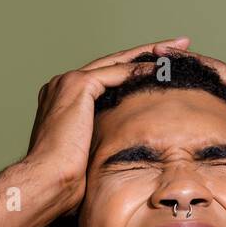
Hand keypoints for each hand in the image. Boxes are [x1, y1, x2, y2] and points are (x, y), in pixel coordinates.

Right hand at [25, 37, 191, 214]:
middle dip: (147, 53)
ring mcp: (68, 82)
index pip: (106, 78)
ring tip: (178, 48)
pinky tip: (162, 70)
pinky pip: (116, 72)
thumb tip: (126, 153)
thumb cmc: (66, 180)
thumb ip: (103, 141)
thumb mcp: (88, 154)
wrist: (47, 181)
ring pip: (118, 62)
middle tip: (177, 45)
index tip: (159, 70)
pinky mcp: (77, 85)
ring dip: (150, 54)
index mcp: (64, 99)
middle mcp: (63, 84)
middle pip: (114, 63)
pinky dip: (140, 70)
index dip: (134, 72)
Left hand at [161, 46, 225, 223]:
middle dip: (187, 69)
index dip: (195, 87)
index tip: (171, 84)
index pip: (221, 92)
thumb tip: (209, 184)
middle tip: (158, 61)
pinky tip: (171, 59)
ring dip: (185, 61)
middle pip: (216, 76)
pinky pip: (217, 71)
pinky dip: (194, 64)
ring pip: (214, 69)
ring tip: (158, 54)